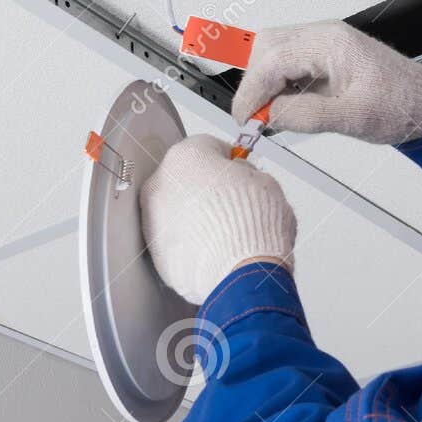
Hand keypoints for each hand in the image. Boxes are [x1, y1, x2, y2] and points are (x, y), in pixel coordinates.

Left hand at [140, 135, 296, 304]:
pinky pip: (174, 238)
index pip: (208, 146)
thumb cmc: (253, 229)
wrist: (241, 274)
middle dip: (206, 186)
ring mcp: (154, 218)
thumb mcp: (266, 183)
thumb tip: (243, 177)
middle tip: (233, 201)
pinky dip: (189, 241)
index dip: (228, 158)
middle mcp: (162, 183)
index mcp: (187, 157)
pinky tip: (213, 248)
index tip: (237, 168)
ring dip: (195, 214)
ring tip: (225, 230)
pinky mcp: (155, 250)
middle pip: (186, 177)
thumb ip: (246, 173)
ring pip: (176, 209)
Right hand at [232, 20, 421, 144]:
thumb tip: (270, 114)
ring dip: (265, 82)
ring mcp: (324, 45)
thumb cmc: (403, 106)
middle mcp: (325, 37)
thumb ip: (308, 116)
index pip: (274, 58)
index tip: (245, 116)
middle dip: (254, 80)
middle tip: (253, 115)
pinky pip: (289, 63)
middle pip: (267, 46)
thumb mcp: (355, 118)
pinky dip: (278, 84)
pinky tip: (285, 107)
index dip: (252, 89)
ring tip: (269, 113)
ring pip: (274, 52)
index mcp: (333, 43)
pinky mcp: (325, 57)